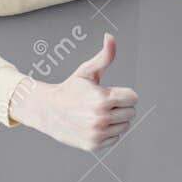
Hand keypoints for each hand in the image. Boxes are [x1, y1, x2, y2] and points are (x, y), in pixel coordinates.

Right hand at [8, 35, 136, 151]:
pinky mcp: (94, 145)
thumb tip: (110, 37)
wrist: (48, 111)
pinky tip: (94, 125)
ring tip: (98, 113)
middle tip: (102, 103)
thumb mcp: (86, 72)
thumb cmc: (70, 89)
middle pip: (131, 113)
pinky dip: (108, 132)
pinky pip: (115, 138)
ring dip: (115, 119)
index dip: (123, 94)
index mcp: (103, 98)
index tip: (109, 92)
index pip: (133, 98)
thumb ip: (104, 56)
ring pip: (124, 126)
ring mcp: (97, 133)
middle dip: (120, 106)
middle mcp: (101, 118)